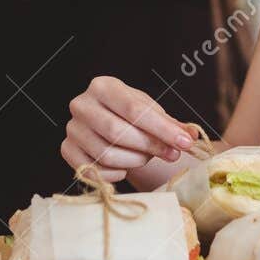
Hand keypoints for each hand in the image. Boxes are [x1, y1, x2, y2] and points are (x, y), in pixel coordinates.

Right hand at [62, 75, 199, 182]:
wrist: (107, 122)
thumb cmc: (131, 116)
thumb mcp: (152, 113)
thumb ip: (172, 125)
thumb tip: (191, 136)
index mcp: (102, 86)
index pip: (133, 109)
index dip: (161, 129)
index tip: (185, 143)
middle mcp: (81, 104)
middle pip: (117, 132)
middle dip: (149, 147)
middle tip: (171, 154)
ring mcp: (72, 128)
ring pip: (106, 154)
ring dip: (134, 161)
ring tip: (145, 157)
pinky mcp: (67, 150)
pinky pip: (94, 170)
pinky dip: (115, 173)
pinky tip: (125, 166)